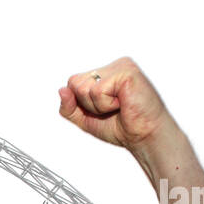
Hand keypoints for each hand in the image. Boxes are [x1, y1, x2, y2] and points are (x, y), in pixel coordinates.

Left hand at [57, 57, 175, 153]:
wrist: (142, 136)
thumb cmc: (120, 127)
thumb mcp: (85, 119)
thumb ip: (69, 107)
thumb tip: (61, 90)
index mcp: (104, 73)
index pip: (73, 82)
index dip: (80, 103)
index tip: (102, 109)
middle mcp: (112, 66)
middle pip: (75, 83)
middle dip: (88, 104)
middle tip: (111, 109)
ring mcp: (120, 66)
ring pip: (83, 87)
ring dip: (98, 105)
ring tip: (118, 106)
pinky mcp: (126, 72)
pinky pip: (97, 90)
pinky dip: (106, 104)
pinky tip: (123, 104)